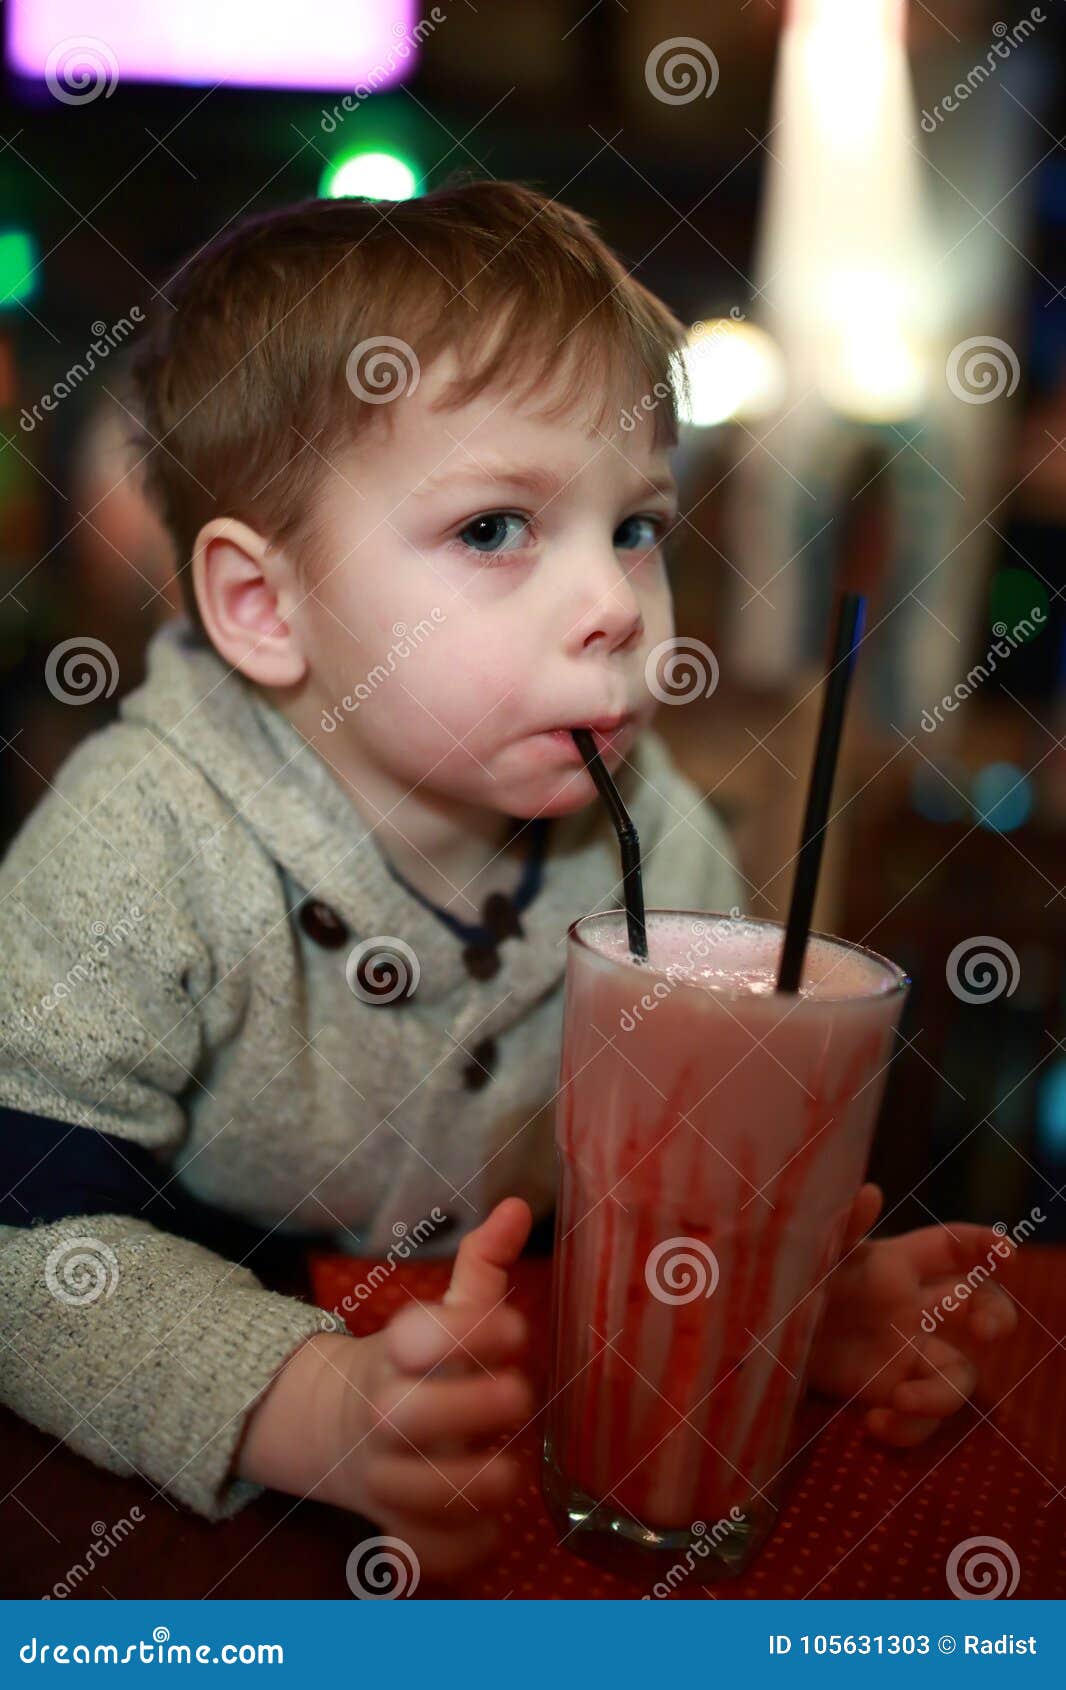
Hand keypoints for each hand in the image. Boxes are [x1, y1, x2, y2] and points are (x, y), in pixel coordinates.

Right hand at [235, 1198, 534, 1581]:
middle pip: (421, 1416)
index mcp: (396, 1352)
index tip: (517, 1329)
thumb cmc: (418, 1366)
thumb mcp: (444, 1313)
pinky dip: (469, 1545)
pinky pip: (436, 1552)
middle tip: (516, 1397)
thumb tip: (520, 1206)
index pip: (424, 1333)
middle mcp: (382, 1414)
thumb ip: (482, 1264)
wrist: (340, 1430)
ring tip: (503, 1466)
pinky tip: (482, 1518)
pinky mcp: (395, 1531)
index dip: (480, 1329)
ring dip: (487, 1482)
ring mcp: (384, 1477)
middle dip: (486, 1405)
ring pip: (434, 1493)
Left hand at [807, 1184, 1017, 1446]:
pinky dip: (907, 1427)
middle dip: (997, 1314)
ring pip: (959, 1374)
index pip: (954, 1248)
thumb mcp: (809, 1256)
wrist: (754, 1339)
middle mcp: (912, 1308)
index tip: (1005, 1255)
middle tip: (985, 1330)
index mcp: (896, 1264)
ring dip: (940, 1394)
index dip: (985, 1245)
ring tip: (899, 1400)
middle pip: (980, 1306)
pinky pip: (921, 1418)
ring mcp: (906, 1354)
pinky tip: (875, 1424)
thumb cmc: (785, 1284)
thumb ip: (840, 1228)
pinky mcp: (890, 1393)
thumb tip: (869, 1191)